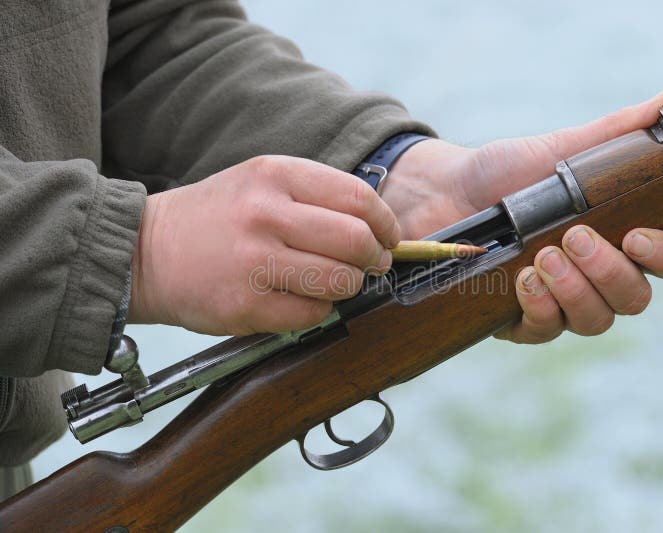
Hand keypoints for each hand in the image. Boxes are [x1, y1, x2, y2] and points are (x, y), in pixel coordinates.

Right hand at [129, 155, 399, 335]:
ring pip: (339, 280)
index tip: (389, 236)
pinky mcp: (246, 305)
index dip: (385, 222)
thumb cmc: (216, 218)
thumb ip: (315, 196)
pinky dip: (319, 309)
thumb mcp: (260, 183)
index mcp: (274, 175)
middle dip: (374, 258)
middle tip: (371, 265)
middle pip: (355, 240)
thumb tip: (376, 226)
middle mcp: (265, 214)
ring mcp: (255, 262)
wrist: (146, 252)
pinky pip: (313, 313)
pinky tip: (302, 299)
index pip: (357, 197)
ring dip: (349, 286)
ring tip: (334, 282)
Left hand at [382, 88, 662, 342]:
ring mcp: (561, 303)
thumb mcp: (561, 150)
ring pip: (594, 320)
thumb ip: (617, 131)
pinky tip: (522, 279)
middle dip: (609, 270)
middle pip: (634, 298)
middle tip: (574, 237)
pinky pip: (545, 330)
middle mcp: (596, 276)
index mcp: (618, 238)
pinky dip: (539, 307)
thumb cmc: (508, 173)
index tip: (638, 236)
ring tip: (543, 255)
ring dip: (574, 289)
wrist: (446, 193)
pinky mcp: (521, 321)